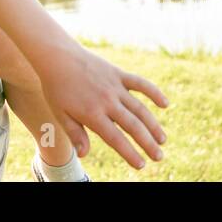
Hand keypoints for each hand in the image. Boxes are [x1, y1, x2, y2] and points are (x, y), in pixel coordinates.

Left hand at [37, 44, 169, 168]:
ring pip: (140, 109)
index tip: (141, 165)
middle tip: (158, 157)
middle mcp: (107, 101)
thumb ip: (75, 134)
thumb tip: (84, 154)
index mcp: (93, 114)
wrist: (57, 56)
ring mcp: (115, 86)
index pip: (116, 139)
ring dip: (153, 125)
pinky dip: (154, 93)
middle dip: (148, 144)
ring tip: (162, 140)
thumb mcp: (60, 113)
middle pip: (133, 126)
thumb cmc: (56, 87)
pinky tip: (165, 104)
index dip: (130, 153)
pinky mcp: (118, 73)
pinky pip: (140, 83)